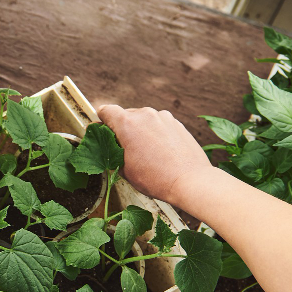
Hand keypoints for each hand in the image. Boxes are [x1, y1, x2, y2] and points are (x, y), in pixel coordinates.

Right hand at [97, 105, 211, 203]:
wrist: (190, 180)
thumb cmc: (156, 178)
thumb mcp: (125, 170)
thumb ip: (114, 152)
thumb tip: (112, 148)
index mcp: (127, 124)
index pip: (106, 111)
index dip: (102, 122)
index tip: (102, 132)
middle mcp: (145, 114)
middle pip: (126, 116)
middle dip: (123, 130)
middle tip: (124, 149)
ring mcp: (163, 117)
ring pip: (145, 121)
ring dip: (141, 132)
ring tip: (146, 153)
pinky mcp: (177, 123)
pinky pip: (160, 125)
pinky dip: (156, 134)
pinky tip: (160, 152)